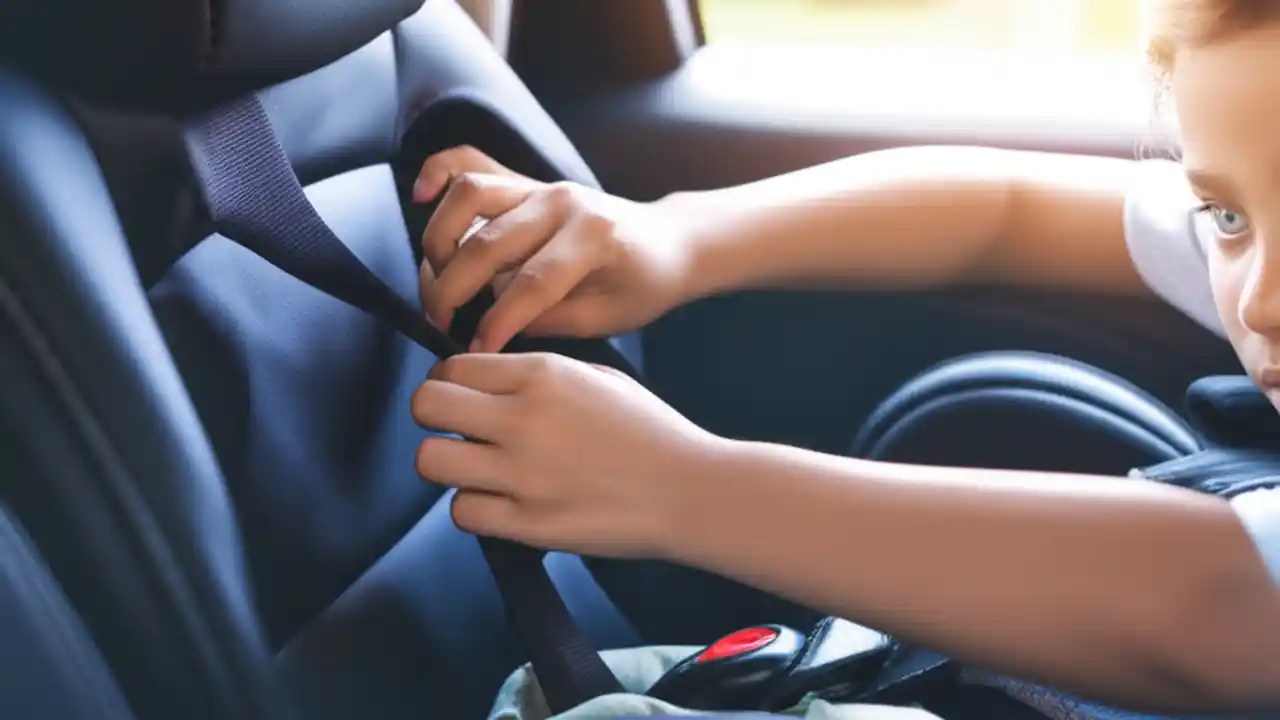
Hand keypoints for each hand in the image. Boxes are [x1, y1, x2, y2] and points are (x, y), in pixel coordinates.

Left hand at [410, 352, 720, 557]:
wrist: (689, 489)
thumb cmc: (649, 431)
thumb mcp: (596, 377)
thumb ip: (538, 375)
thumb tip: (486, 381)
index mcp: (542, 375)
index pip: (452, 366)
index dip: (450, 382)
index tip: (465, 399)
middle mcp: (523, 418)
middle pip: (425, 405)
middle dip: (434, 416)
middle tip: (458, 431)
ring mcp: (522, 473)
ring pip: (430, 460)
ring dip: (446, 463)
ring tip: (475, 469)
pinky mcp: (527, 522)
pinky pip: (461, 511)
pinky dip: (473, 507)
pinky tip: (500, 503)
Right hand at [414, 146, 694, 351]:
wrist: (669, 241)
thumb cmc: (644, 285)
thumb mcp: (609, 317)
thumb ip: (550, 320)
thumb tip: (491, 326)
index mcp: (595, 237)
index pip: (532, 284)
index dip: (497, 322)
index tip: (474, 351)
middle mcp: (563, 203)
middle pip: (488, 243)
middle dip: (453, 290)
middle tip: (440, 325)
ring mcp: (542, 186)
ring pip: (469, 196)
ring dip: (439, 241)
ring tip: (437, 281)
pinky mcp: (525, 181)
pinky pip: (471, 162)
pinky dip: (439, 173)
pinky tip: (421, 196)